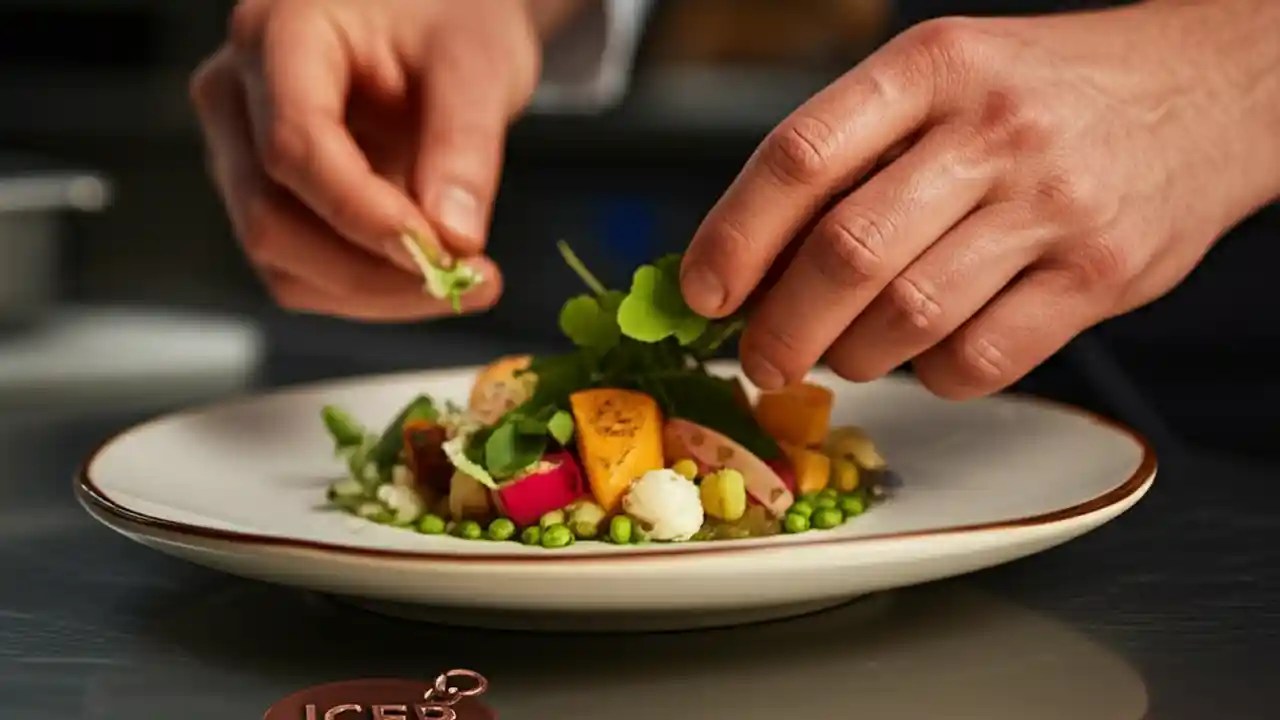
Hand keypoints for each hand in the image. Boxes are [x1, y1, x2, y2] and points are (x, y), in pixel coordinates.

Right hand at [191, 0, 567, 319]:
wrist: (435, 14)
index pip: (294, 145)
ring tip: (465, 281)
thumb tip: (454, 240)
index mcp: (279, 34)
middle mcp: (235, 94)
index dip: (364, 214)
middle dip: (373, 270)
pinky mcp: (263, 195)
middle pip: (271, 215)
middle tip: (472, 283)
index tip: (441, 252)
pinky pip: (297, 269)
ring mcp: (238, 150)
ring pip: (279, 258)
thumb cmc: (450, 17)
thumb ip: (466, 147)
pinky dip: (365, 290)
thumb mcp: (478, 64)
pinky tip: (427, 274)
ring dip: (374, 292)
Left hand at [682, 1, 1279, 397]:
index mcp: (931, 67)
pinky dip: (935, 376)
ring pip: (909, 316)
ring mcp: (1051, 205)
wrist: (1206, 92)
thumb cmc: (1042, 94)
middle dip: (782, 327)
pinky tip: (930, 357)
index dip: (735, 236)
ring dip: (854, 356)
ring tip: (847, 352)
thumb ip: (851, 158)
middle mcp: (990, 130)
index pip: (802, 156)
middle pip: (848, 252)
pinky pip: (983, 357)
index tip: (702, 293)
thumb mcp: (943, 81)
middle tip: (760, 359)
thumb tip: (748, 261)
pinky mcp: (1099, 275)